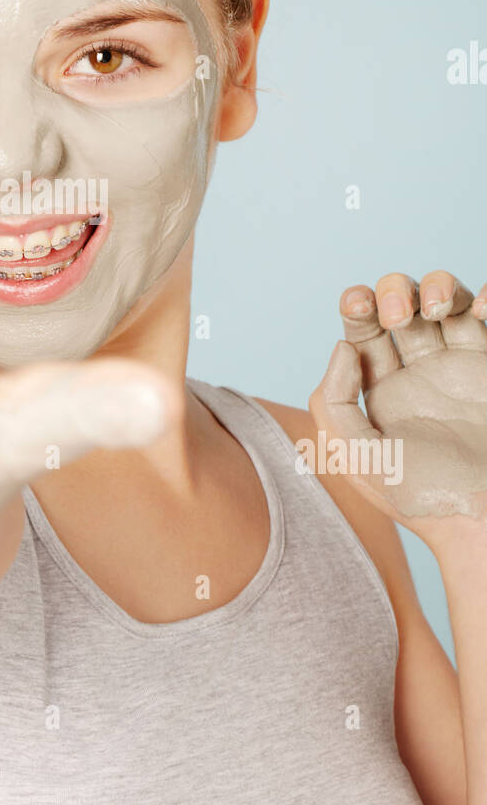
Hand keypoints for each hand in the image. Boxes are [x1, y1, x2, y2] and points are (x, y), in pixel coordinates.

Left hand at [309, 270, 486, 543]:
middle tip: (399, 314)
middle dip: (395, 292)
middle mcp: (420, 373)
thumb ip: (332, 401)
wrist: (485, 517)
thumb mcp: (355, 458)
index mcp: (381, 391)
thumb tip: (342, 347)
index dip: (357, 305)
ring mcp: (462, 366)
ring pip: (448, 300)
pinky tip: (480, 312)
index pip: (363, 330)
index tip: (356, 305)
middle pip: (403, 305)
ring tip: (437, 309)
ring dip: (439, 287)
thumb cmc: (423, 497)